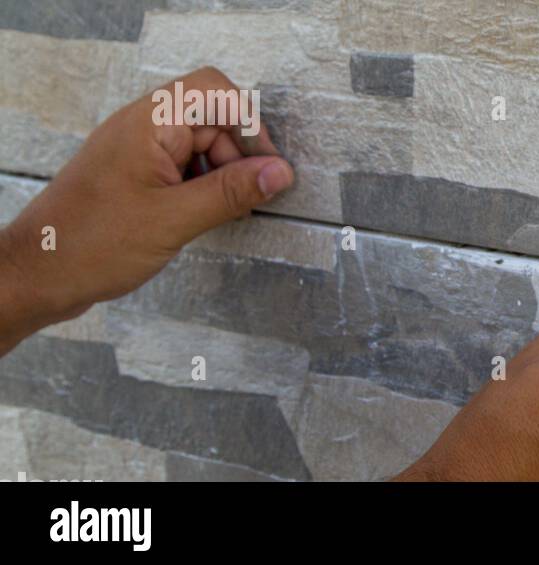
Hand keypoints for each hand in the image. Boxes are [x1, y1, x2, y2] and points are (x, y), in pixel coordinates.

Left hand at [0, 67, 292, 353]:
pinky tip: (199, 217)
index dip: (250, 125)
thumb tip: (279, 173)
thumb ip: (231, 193)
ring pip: (201, 145)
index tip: (265, 168)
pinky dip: (201, 188)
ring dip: (221, 175)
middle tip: (246, 198)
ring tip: (218, 214)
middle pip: (213, 119)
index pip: (216, 92)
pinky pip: (183, 167)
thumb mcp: (173, 220)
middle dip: (238, 156)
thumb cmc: (88, 244)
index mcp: (149, 124)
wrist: (36, 276)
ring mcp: (137, 151)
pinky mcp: (136, 175)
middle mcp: (142, 128)